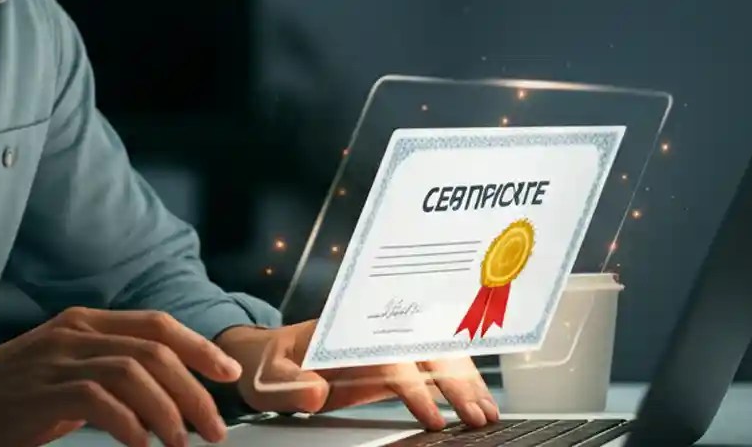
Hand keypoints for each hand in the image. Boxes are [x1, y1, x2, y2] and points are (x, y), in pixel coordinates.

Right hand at [0, 307, 241, 446]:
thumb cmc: (1, 399)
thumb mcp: (60, 376)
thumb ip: (105, 377)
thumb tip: (162, 402)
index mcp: (83, 323)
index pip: (158, 325)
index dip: (200, 347)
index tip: (228, 375)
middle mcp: (74, 332)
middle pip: (157, 348)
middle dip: (196, 388)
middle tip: (215, 427)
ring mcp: (57, 358)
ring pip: (137, 371)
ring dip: (171, 409)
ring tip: (184, 442)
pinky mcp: (42, 391)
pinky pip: (101, 399)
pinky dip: (131, 424)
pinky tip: (142, 445)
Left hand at [216, 320, 499, 430]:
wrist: (265, 355)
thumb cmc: (265, 364)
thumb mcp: (266, 378)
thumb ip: (288, 386)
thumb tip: (316, 393)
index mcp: (345, 334)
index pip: (390, 357)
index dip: (413, 386)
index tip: (432, 416)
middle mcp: (371, 335)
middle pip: (424, 351)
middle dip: (455, 382)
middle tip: (476, 416)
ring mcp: (384, 347)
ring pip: (435, 357)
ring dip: (465, 382)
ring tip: (486, 413)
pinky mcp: (390, 364)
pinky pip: (431, 369)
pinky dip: (457, 382)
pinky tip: (476, 402)